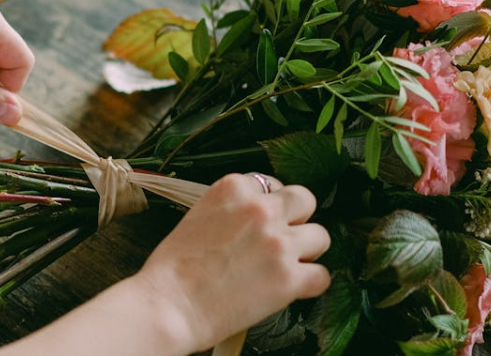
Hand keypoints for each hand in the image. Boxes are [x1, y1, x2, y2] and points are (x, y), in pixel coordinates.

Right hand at [129, 173, 330, 351]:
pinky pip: (322, 275)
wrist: (168, 305)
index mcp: (233, 189)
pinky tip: (291, 290)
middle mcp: (260, 209)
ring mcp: (278, 243)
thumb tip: (252, 222)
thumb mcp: (197, 217)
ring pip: (321, 236)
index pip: (271, 184)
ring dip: (307, 252)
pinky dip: (310, 285)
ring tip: (285, 267)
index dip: (269, 206)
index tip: (262, 222)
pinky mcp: (289, 278)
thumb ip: (231, 212)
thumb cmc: (172, 270)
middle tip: (281, 240)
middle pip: (304, 200)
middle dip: (296, 220)